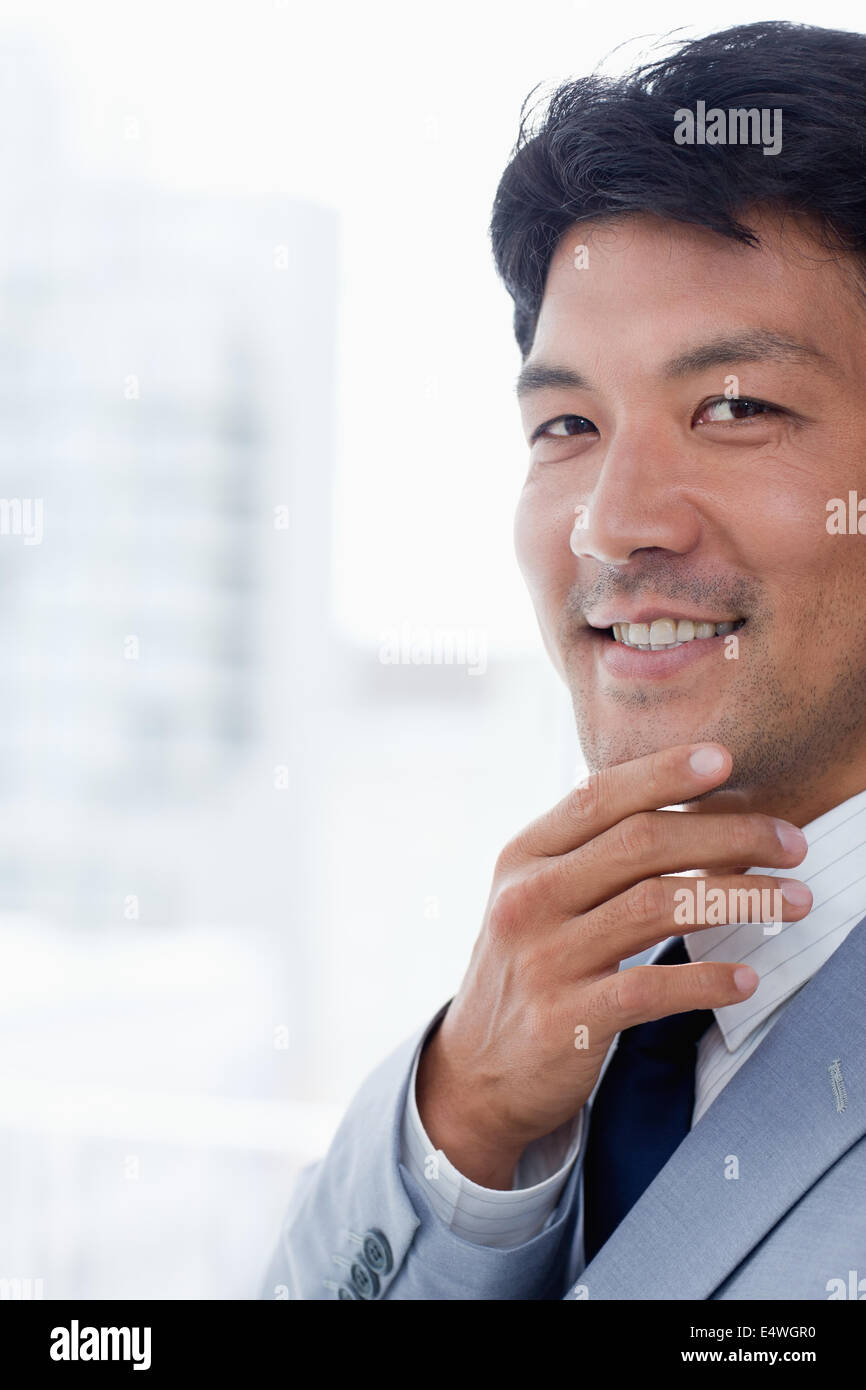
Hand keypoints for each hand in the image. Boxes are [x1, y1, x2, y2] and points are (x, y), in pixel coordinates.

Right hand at [415, 742, 809, 1187]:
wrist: (476, 1071)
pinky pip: (651, 988)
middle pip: (641, 844)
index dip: (663, 773)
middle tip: (792, 843)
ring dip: (740, 898)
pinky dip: (707, 981)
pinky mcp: (565, 1019)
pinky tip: (748, 978)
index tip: (724, 759)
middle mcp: (528, 899)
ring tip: (795, 901)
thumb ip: (591, 856)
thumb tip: (688, 810)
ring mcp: (544, 959)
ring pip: (657, 906)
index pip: (598, 797)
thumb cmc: (528, 969)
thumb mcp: (537, 899)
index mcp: (523, 858)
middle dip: (729, 834)